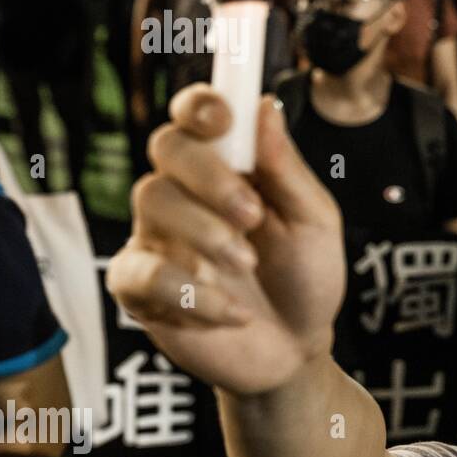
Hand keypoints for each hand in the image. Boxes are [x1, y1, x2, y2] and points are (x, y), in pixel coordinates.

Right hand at [106, 85, 345, 394]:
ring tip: (248, 264)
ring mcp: (159, 237)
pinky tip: (233, 312)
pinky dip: (194, 294)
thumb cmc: (306, 277)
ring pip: (151, 199)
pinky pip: (143, 272)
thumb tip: (265, 106)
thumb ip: (287, 169)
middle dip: (210, 175)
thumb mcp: (315, 222)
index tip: (224, 119)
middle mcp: (187, 193)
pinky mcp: (141, 288)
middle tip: (252, 215)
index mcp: (230, 168)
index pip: (196, 117)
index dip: (201, 105)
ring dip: (206, 232)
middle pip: (167, 147)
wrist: (297, 351)